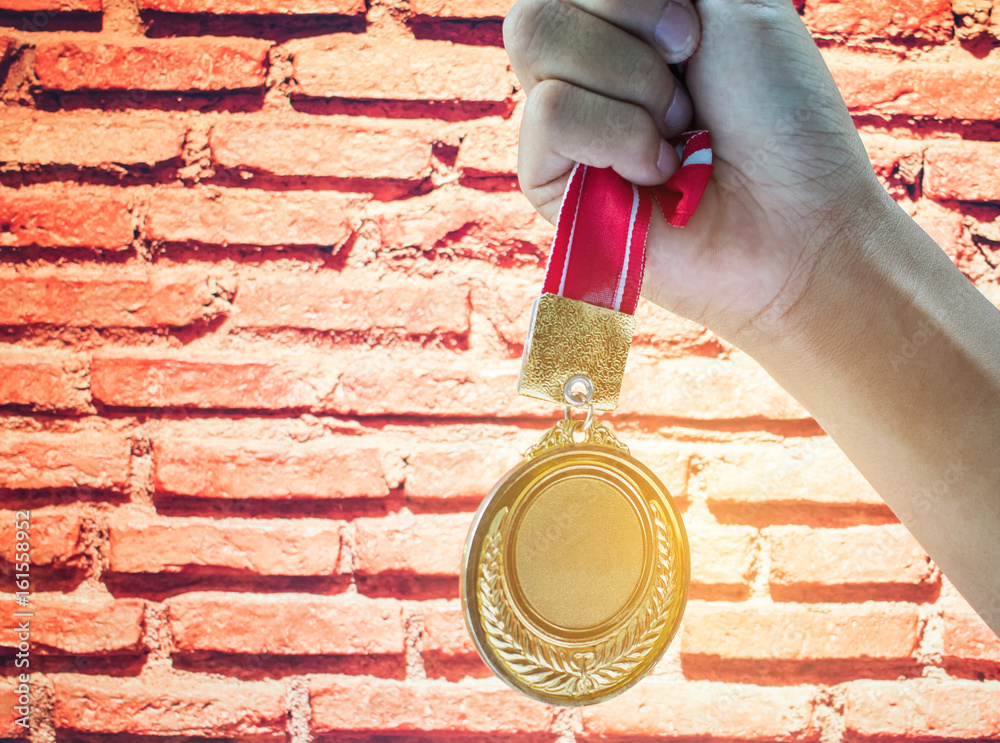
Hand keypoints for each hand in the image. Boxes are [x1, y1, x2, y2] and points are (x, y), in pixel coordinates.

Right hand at [504, 0, 887, 347]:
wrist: (797, 219)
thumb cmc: (779, 116)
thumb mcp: (736, 5)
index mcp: (619, 27)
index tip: (694, 35)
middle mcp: (581, 73)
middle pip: (537, 10)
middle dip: (632, 35)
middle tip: (687, 90)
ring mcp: (560, 129)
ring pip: (537, 47)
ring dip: (633, 87)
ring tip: (676, 138)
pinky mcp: (549, 184)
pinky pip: (548, 115)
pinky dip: (617, 135)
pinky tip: (655, 173)